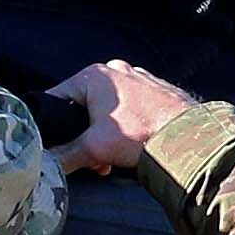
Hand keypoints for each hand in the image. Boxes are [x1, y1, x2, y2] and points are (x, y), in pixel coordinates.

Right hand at [47, 61, 194, 175]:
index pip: (57, 97)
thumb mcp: (94, 148)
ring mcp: (139, 78)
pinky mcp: (156, 91)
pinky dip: (126, 130)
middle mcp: (116, 70)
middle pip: (85, 107)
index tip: (54, 146)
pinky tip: (131, 149)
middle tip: (92, 160)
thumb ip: (65, 155)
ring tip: (112, 159)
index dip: (53, 124)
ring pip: (108, 111)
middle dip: (85, 137)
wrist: (188, 138)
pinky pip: (131, 110)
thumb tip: (46, 164)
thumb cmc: (143, 134)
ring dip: (105, 138)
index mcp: (95, 75)